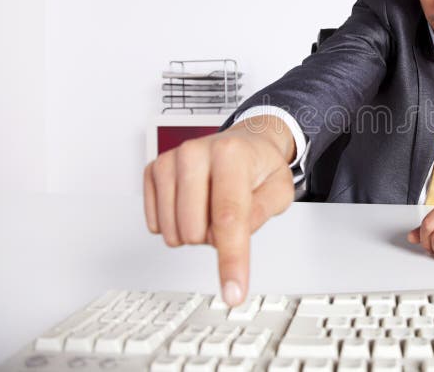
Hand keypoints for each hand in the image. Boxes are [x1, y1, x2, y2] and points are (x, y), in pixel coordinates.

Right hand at [143, 115, 295, 305]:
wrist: (243, 141)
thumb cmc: (260, 166)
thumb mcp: (280, 188)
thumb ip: (264, 211)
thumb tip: (236, 237)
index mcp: (232, 154)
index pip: (229, 218)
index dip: (231, 260)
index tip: (232, 291)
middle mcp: (195, 152)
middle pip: (197, 231)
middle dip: (216, 237)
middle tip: (230, 212)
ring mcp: (170, 160)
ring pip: (174, 232)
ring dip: (196, 232)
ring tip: (212, 206)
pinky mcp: (152, 171)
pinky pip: (155, 224)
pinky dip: (176, 225)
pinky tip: (192, 206)